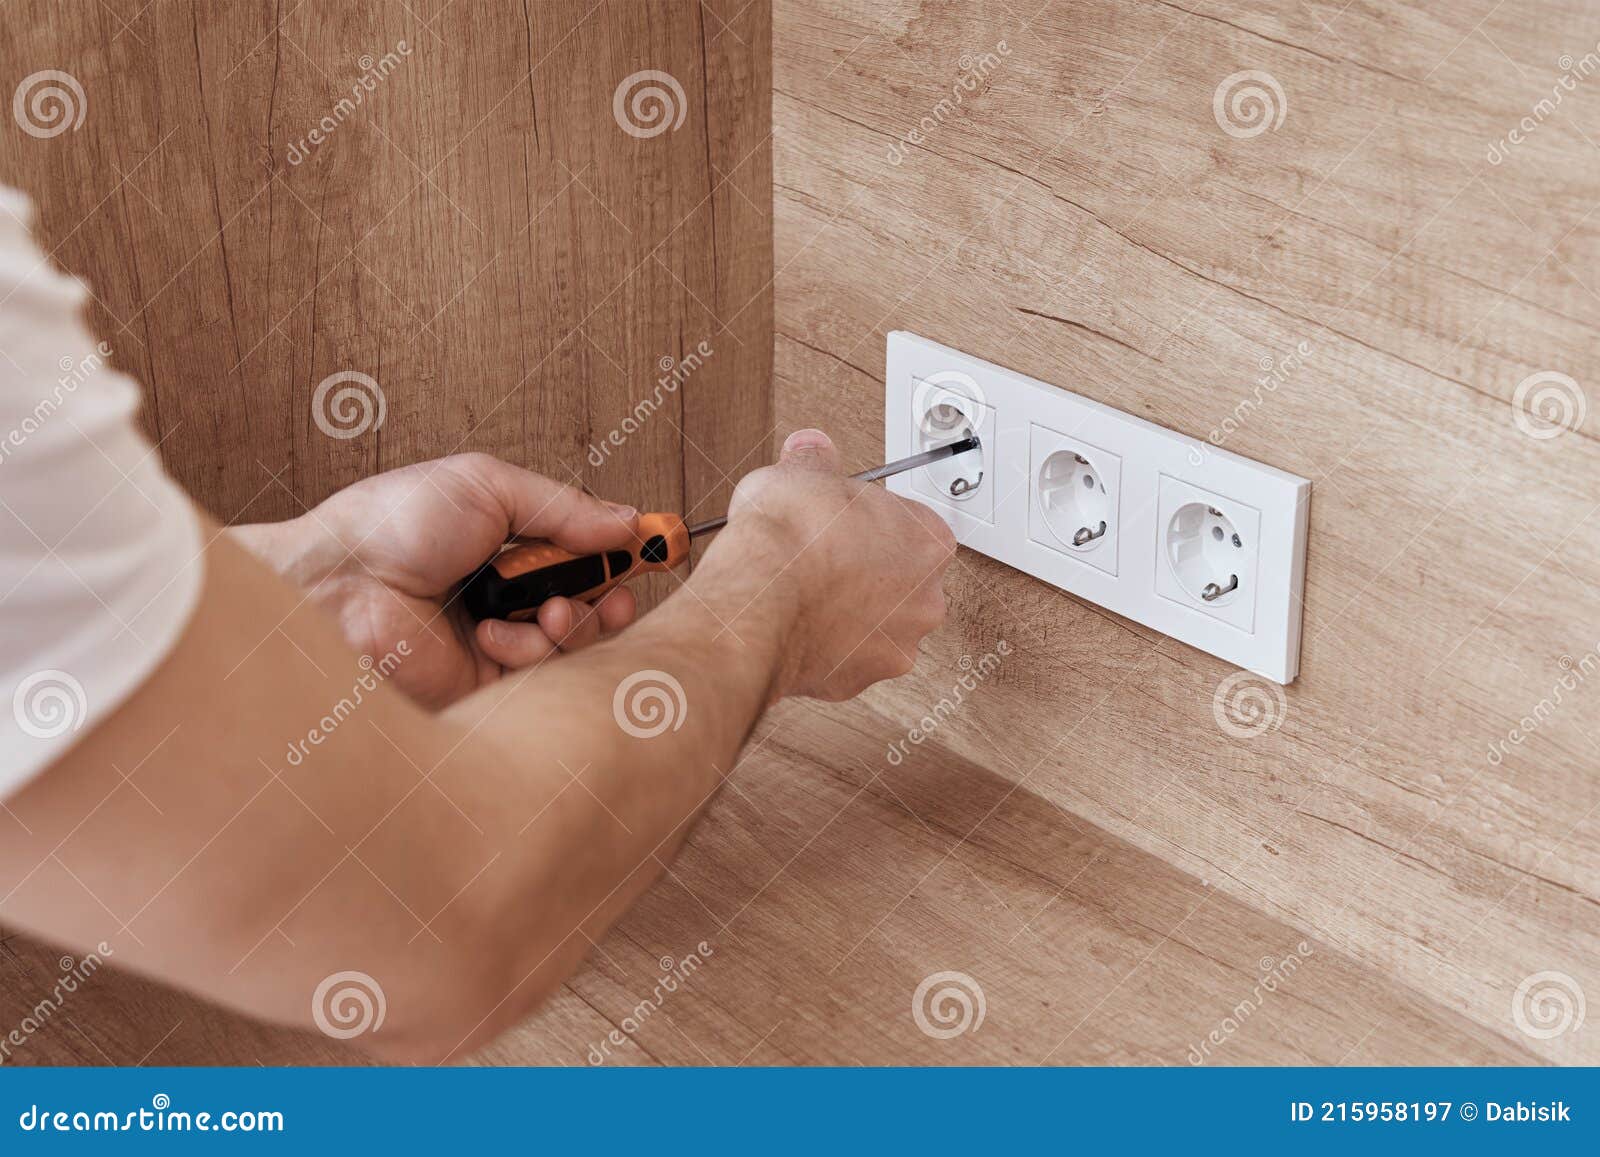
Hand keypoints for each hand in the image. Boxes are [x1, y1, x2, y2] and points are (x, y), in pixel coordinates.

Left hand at [232, 454, 640, 708]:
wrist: (337, 584)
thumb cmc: (391, 525)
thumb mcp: (486, 485)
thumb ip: (564, 506)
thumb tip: (626, 522)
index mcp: (502, 542)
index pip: (581, 550)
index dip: (620, 552)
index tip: (657, 547)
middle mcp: (503, 592)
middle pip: (590, 601)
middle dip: (612, 597)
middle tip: (619, 593)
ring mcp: (495, 640)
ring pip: (574, 644)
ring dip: (577, 623)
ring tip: (553, 610)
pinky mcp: (483, 686)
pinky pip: (541, 677)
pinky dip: (534, 650)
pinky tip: (500, 634)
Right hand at [719, 429, 955, 699]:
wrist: (758, 598)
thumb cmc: (791, 539)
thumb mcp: (801, 471)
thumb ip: (815, 461)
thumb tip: (811, 449)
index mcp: (928, 543)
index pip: (913, 526)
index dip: (873, 521)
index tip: (847, 520)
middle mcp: (925, 600)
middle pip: (902, 581)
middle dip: (867, 572)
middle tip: (826, 557)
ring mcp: (894, 645)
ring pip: (876, 625)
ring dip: (849, 613)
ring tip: (805, 594)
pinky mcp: (857, 679)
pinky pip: (845, 658)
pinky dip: (824, 645)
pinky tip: (796, 624)